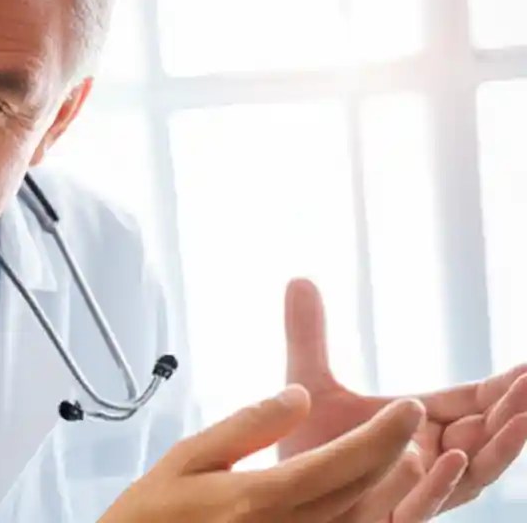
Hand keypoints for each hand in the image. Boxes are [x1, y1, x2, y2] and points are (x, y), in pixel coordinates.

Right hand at [98, 385, 425, 521]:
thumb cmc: (152, 516)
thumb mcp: (187, 458)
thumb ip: (247, 426)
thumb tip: (298, 396)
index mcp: (260, 500)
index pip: (343, 464)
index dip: (384, 434)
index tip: (411, 407)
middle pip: (362, 491)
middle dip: (394, 452)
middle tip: (409, 419)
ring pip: (359, 517)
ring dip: (385, 481)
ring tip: (396, 447)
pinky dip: (361, 507)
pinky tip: (363, 485)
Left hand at [281, 278, 526, 519]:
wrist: (276, 497)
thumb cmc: (304, 445)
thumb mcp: (307, 383)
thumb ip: (309, 335)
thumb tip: (299, 278)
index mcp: (418, 425)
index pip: (473, 402)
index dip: (504, 387)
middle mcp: (425, 460)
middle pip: (482, 435)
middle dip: (512, 411)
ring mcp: (413, 491)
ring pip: (469, 473)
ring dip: (497, 446)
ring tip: (521, 416)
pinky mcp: (388, 520)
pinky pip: (421, 506)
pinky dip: (441, 484)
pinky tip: (454, 460)